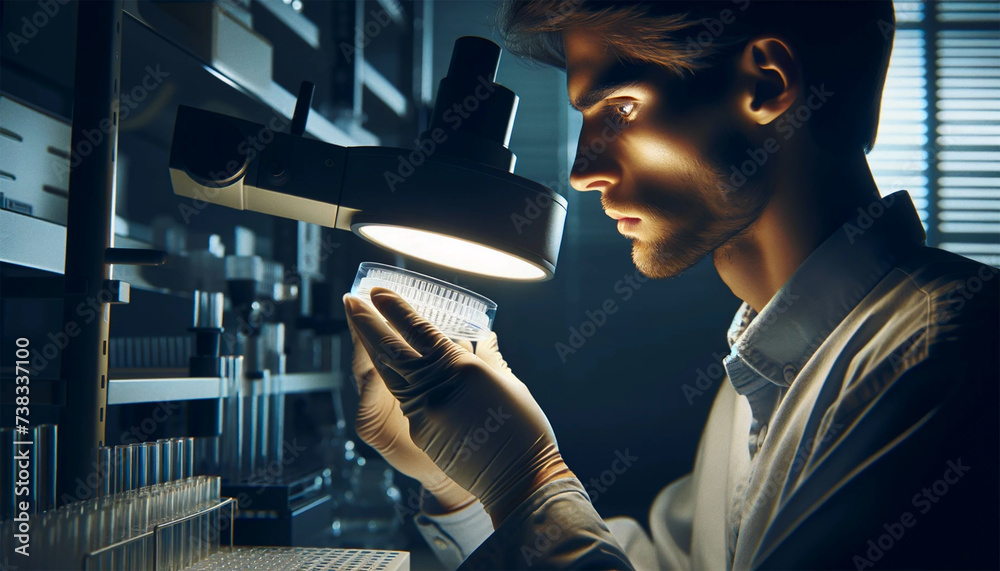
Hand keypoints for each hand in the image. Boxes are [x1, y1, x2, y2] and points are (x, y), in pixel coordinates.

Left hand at [344, 287, 572, 526]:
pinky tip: (378, 363)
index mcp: (461, 369)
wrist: (517, 478)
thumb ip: (489, 358)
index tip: (380, 292)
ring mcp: (423, 412)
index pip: (420, 331)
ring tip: (357, 324)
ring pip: (387, 373)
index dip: (397, 309)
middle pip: (391, 349)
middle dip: (366, 322)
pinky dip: (387, 376)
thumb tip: (484, 336)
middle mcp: (436, 388)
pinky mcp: (419, 431)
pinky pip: (400, 396)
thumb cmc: (522, 430)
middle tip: (351, 299)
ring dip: (368, 347)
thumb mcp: (509, 385)